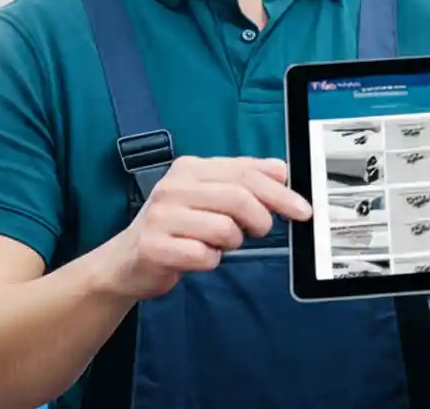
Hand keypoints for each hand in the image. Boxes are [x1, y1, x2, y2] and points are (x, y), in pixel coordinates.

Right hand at [107, 156, 312, 299]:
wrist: (126, 260)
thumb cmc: (174, 227)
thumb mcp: (207, 195)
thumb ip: (242, 180)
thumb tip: (280, 169)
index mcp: (190, 169)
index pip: (245, 172)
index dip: (279, 192)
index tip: (302, 209)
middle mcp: (174, 187)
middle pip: (239, 198)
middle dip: (260, 219)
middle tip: (259, 230)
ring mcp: (161, 216)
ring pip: (224, 228)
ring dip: (232, 242)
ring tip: (218, 243)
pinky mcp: (154, 246)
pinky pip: (203, 256)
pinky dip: (210, 261)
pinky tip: (199, 257)